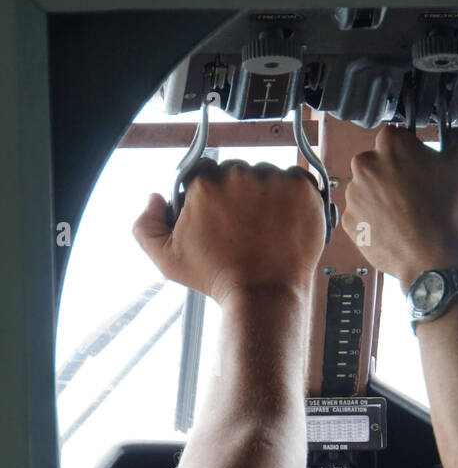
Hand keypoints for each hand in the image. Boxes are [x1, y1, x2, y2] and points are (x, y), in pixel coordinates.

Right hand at [133, 160, 325, 306]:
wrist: (264, 295)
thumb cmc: (218, 279)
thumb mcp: (167, 260)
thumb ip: (146, 225)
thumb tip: (155, 197)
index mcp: (204, 183)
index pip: (205, 173)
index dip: (212, 196)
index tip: (221, 216)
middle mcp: (237, 174)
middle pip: (237, 173)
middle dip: (239, 195)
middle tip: (245, 227)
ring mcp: (273, 179)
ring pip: (266, 176)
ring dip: (267, 195)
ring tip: (267, 229)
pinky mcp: (302, 188)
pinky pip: (296, 181)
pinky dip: (293, 198)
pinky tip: (286, 223)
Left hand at [342, 126, 457, 290]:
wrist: (436, 262)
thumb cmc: (451, 213)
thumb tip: (448, 133)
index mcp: (390, 144)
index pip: (399, 136)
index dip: (414, 151)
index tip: (425, 166)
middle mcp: (364, 166)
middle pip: (380, 162)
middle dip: (396, 173)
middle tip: (420, 193)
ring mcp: (354, 197)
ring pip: (370, 189)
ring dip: (386, 197)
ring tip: (411, 215)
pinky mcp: (351, 224)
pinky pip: (364, 215)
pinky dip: (378, 220)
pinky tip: (399, 228)